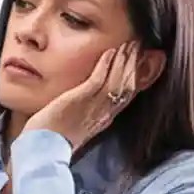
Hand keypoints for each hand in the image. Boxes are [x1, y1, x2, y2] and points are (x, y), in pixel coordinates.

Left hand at [23, 41, 140, 150]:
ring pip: (117, 80)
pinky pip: (99, 79)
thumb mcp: (77, 124)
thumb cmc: (54, 137)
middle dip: (136, 64)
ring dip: (124, 60)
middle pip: (128, 85)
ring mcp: (94, 106)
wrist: (43, 149)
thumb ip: (86, 113)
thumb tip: (86, 102)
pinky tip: (110, 51)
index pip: (128, 94)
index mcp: (105, 118)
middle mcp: (105, 112)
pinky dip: (106, 64)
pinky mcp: (81, 100)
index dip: (140, 77)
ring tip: (130, 44)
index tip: (150, 61)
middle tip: (141, 46)